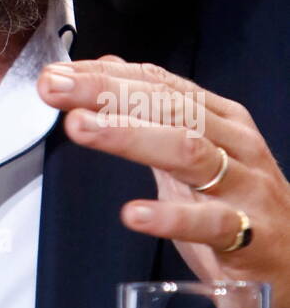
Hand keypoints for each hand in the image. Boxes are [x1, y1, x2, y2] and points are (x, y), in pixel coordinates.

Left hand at [37, 54, 289, 307]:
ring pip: (187, 149)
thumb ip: (151, 117)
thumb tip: (106, 71)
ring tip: (82, 128)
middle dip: (106, 93)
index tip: (57, 73)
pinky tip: (133, 213)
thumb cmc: (238, 212)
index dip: (105, 75)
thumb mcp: (191, 159)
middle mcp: (236, 144)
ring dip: (129, 135)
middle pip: (167, 107)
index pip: (158, 84)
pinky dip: (170, 216)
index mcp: (220, 120)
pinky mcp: (252, 237)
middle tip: (56, 89)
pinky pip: (211, 222)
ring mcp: (246, 188)